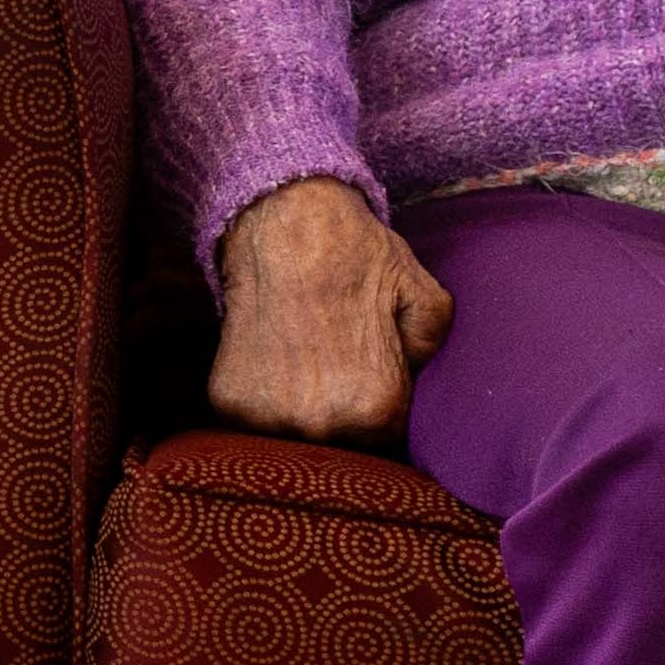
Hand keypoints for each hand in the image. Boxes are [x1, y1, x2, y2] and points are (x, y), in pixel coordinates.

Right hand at [206, 175, 452, 439]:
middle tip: (337, 361)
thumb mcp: (425, 297)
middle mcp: (321, 424)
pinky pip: (254, 419)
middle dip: (344, 410)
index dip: (383, 404)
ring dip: (301, 409)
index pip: (387, 439)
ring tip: (304, 358)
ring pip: (295, 435)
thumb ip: (436, 350)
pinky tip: (273, 356)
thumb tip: (422, 377)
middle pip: (340, 443)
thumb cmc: (358, 256)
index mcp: (375, 409)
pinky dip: (263, 396)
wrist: (284, 221)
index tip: (373, 374)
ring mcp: (268, 418)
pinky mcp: (228, 404)